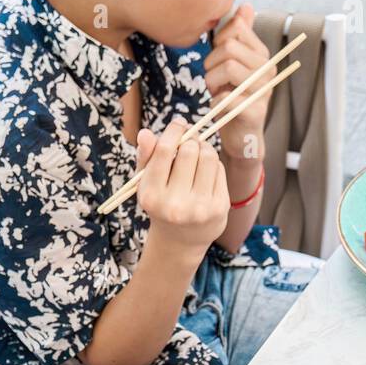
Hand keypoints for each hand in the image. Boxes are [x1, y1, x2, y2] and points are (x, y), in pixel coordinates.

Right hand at [136, 118, 228, 260]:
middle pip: (190, 150)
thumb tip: (145, 133)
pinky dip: (213, 166)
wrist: (181, 240)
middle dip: (190, 141)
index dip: (174, 131)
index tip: (179, 123)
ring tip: (197, 156)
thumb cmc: (161, 203)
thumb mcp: (147, 183)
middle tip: (188, 144)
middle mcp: (175, 205)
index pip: (165, 151)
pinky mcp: (219, 208)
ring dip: (204, 149)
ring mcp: (199, 208)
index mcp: (152, 196)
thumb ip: (146, 158)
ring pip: (209, 156)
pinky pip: (219, 170)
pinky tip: (205, 174)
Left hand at [204, 4, 271, 161]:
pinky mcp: (255, 112)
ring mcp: (263, 90)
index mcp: (262, 54)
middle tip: (211, 78)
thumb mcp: (232, 64)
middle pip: (230, 46)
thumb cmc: (232, 98)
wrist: (240, 138)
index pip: (236, 28)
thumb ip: (238, 37)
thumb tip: (246, 6)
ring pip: (227, 67)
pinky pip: (226, 98)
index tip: (216, 58)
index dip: (217, 40)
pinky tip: (217, 108)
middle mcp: (267, 69)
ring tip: (214, 92)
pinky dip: (214, 103)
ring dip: (211, 81)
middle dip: (211, 62)